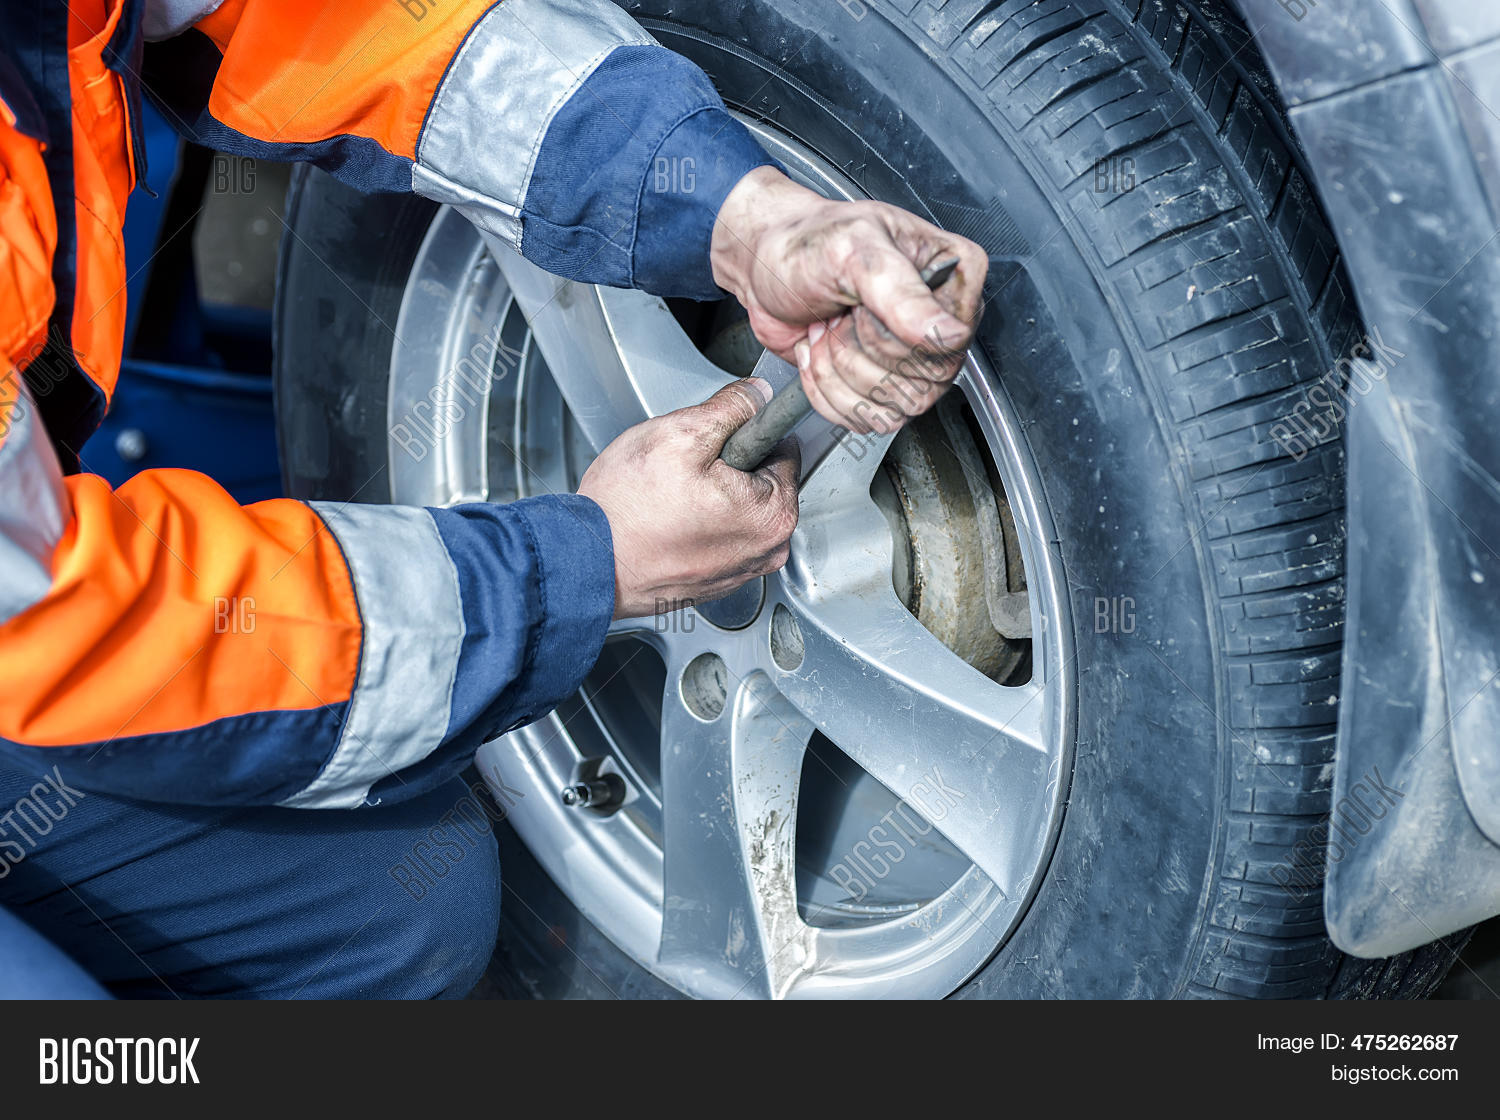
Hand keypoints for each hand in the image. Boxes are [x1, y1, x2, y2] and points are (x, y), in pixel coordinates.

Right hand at [577, 380, 800, 618]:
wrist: (587, 562)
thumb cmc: (627, 511)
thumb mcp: (680, 436)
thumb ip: (732, 408)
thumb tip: (759, 395)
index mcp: (773, 514)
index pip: (783, 449)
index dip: (746, 433)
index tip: (716, 440)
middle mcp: (767, 549)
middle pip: (762, 481)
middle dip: (728, 467)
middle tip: (683, 471)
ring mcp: (743, 570)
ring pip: (740, 510)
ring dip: (713, 497)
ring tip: (673, 498)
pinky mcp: (717, 581)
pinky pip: (719, 537)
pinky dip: (700, 525)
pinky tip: (669, 521)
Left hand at [710, 166, 987, 434]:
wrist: (765, 266)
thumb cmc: (807, 245)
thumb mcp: (853, 251)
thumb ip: (901, 292)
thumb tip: (948, 335)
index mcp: (954, 274)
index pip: (948, 344)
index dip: (893, 337)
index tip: (860, 307)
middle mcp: (940, 320)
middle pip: (922, 383)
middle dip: (858, 354)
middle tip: (838, 315)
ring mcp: (912, 358)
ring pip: (894, 408)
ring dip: (839, 372)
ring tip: (826, 329)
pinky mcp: (881, 385)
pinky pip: (867, 419)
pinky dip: (827, 391)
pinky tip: (820, 351)